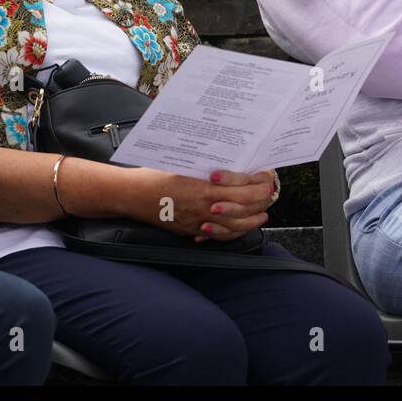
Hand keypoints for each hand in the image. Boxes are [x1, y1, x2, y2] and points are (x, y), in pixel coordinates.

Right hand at [129, 168, 274, 241]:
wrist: (132, 194)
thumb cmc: (155, 175)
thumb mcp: (186, 165)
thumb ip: (211, 169)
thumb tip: (235, 166)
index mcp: (205, 188)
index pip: (244, 190)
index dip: (259, 184)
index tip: (265, 177)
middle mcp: (205, 208)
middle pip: (244, 209)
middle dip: (261, 202)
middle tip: (269, 195)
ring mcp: (198, 222)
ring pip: (234, 226)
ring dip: (252, 221)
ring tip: (262, 215)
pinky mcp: (191, 230)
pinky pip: (218, 236)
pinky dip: (233, 232)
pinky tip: (239, 227)